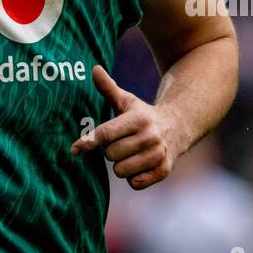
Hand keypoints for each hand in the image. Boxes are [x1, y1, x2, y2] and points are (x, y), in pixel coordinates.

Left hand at [70, 65, 180, 189]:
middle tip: (122, 143)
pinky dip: (134, 178)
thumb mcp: (127, 101)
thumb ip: (108, 88)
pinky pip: (135, 183)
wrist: (178, 127)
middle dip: (111, 151)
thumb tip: (94, 68)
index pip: (106, 133)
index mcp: (138, 118)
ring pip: (121, 171)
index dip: (88, 142)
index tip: (74, 149)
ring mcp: (158, 154)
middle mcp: (150, 136)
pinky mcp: (164, 170)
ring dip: (122, 165)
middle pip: (111, 154)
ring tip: (132, 154)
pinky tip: (141, 165)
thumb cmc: (143, 115)